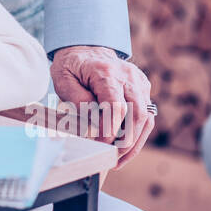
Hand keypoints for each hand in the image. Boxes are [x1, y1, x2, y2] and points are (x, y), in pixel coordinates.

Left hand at [50, 45, 153, 165]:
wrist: (86, 49)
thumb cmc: (72, 67)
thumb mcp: (64, 80)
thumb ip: (77, 101)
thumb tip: (92, 125)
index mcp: (106, 72)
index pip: (116, 106)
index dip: (110, 129)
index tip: (100, 144)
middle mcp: (128, 76)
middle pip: (137, 113)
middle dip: (125, 141)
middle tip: (111, 157)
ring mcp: (139, 82)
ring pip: (146, 117)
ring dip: (135, 143)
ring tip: (118, 160)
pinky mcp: (143, 89)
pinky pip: (147, 116)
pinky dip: (138, 135)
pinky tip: (126, 150)